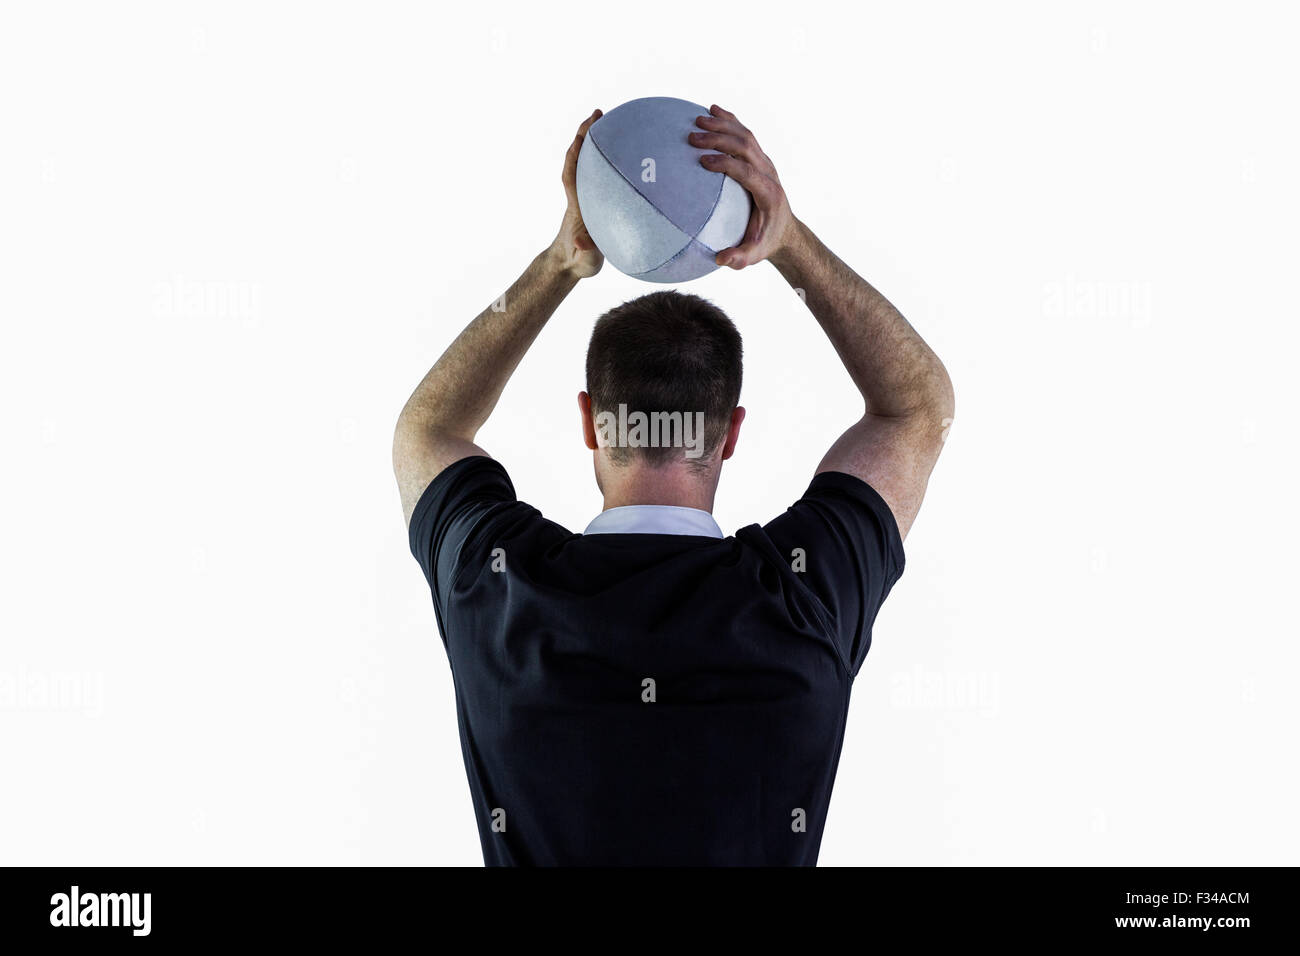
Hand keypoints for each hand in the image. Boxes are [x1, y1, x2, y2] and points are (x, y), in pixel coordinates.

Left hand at [549, 108, 603, 278]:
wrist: (569, 263)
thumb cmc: (578, 262)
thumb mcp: (585, 262)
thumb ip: (586, 252)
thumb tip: (582, 243)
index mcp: (577, 206)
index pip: (572, 175)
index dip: (575, 155)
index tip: (581, 136)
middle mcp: (578, 195)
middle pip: (577, 159)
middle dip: (585, 135)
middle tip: (598, 113)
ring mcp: (584, 195)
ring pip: (586, 162)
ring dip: (593, 141)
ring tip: (606, 119)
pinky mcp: (591, 198)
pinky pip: (596, 171)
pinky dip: (602, 155)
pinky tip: (618, 147)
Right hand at [691, 105, 796, 269]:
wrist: (784, 228)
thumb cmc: (765, 240)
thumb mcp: (755, 253)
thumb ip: (741, 258)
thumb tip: (721, 260)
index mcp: (767, 192)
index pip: (746, 171)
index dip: (726, 164)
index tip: (702, 161)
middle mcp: (768, 171)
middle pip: (745, 146)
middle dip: (719, 138)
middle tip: (692, 136)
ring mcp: (765, 162)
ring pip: (745, 135)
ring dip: (722, 124)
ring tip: (697, 120)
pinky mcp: (759, 157)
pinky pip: (744, 134)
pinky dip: (729, 120)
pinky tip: (711, 110)